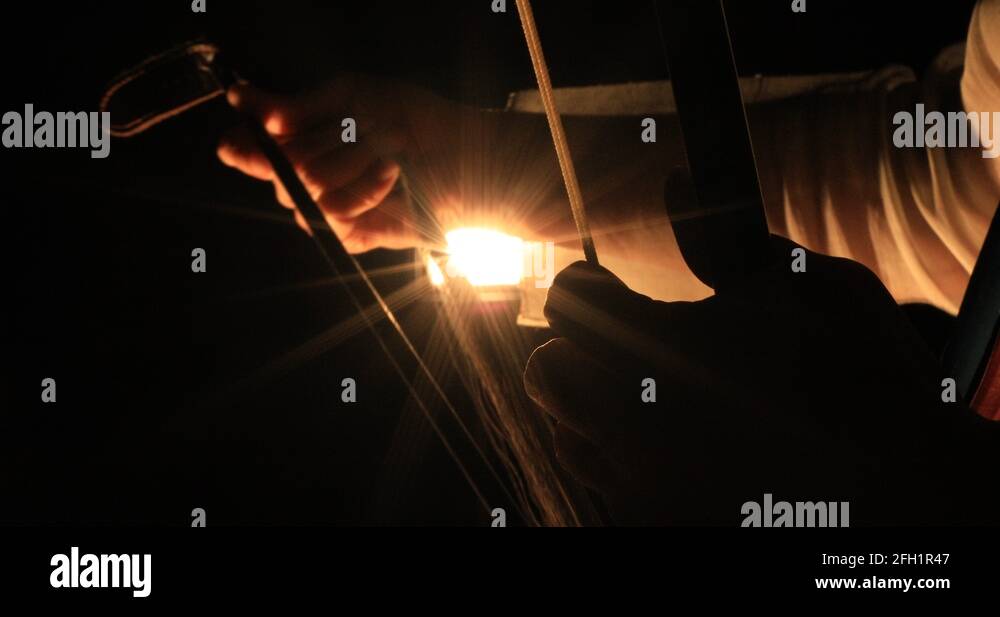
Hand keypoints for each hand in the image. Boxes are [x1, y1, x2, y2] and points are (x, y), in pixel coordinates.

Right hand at [217, 75, 474, 252]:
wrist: (463, 155)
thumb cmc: (413, 121)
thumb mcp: (355, 95)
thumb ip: (302, 104)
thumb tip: (244, 102)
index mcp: (300, 143)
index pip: (249, 150)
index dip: (243, 146)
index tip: (240, 140)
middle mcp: (305, 181)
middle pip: (280, 167)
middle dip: (325, 140)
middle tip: (363, 129)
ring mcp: (327, 211)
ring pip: (311, 188)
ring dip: (356, 161)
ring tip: (390, 153)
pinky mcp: (352, 236)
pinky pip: (337, 215)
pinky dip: (370, 189)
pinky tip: (394, 179)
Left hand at [524, 241, 996, 524]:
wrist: (907, 487)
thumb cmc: (858, 374)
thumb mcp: (800, 282)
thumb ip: (721, 238)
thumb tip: (677, 183)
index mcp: (659, 348)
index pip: (571, 301)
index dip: (586, 283)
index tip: (603, 283)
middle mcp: (633, 421)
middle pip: (550, 372)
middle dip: (575, 348)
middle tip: (626, 341)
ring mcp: (642, 485)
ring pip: (568, 437)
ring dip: (591, 407)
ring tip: (651, 394)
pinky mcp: (660, 525)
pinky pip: (610, 486)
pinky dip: (625, 460)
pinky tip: (677, 445)